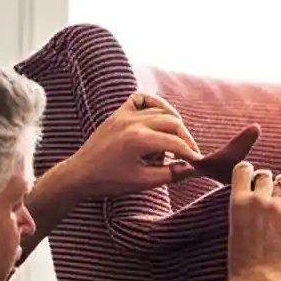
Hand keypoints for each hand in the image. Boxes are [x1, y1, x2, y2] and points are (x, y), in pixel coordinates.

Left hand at [66, 91, 201, 196]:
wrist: (80, 175)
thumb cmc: (110, 181)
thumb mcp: (143, 182)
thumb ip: (171, 174)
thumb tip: (194, 169)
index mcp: (139, 140)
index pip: (176, 142)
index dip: (191, 153)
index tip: (199, 162)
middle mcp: (133, 122)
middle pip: (173, 122)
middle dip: (185, 138)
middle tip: (190, 153)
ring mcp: (124, 115)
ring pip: (160, 110)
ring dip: (173, 123)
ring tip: (176, 140)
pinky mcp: (118, 114)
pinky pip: (140, 99)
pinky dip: (153, 104)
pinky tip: (159, 117)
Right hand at [227, 162, 280, 280]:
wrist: (257, 279)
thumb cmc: (242, 260)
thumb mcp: (235, 227)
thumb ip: (244, 208)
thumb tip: (254, 197)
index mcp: (238, 201)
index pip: (243, 169)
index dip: (249, 171)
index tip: (252, 178)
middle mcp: (259, 200)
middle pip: (266, 175)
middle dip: (267, 181)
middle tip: (268, 193)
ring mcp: (278, 209)